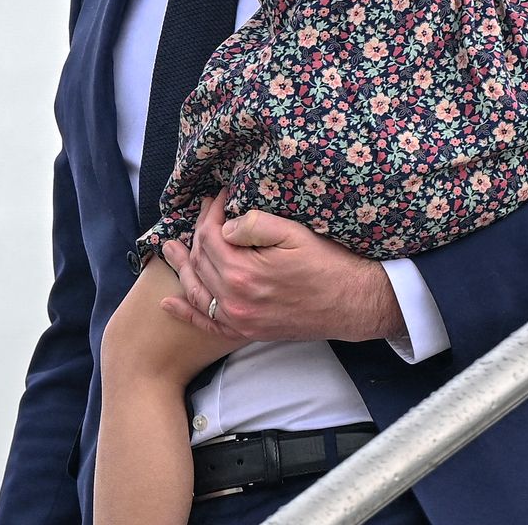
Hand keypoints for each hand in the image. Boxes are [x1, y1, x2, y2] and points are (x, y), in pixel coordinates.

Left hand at [159, 193, 405, 342]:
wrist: (357, 304)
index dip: (210, 213)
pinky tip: (170, 302)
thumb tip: (224, 226)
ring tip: (170, 248)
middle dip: (198, 233)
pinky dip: (186, 313)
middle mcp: (234, 300)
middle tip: (204, 213)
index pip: (210, 236)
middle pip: (201, 260)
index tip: (217, 197)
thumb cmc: (329, 265)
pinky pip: (208, 324)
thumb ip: (254, 225)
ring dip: (182, 267)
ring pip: (197, 289)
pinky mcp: (248, 331)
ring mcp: (239, 319)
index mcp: (242, 273)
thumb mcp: (294, 233)